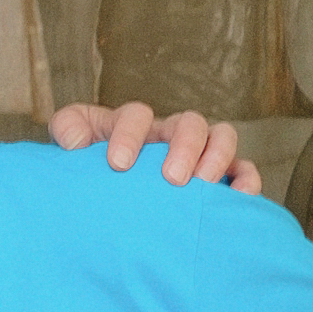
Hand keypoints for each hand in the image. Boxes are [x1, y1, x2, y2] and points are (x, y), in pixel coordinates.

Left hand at [48, 101, 260, 195]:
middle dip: (183, 147)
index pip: (136, 115)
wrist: (97, 193)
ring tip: (203, 185)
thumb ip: (67, 130)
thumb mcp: (69, 140)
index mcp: (132, 123)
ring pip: (221, 137)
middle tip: (172, 178)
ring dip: (217, 158)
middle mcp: (168, 133)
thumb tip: (76, 142)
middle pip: (189, 122)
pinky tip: (238, 196)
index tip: (118, 164)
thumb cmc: (85, 163)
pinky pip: (242, 168)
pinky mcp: (216, 175)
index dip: (130, 135)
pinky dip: (246, 178)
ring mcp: (196, 152)